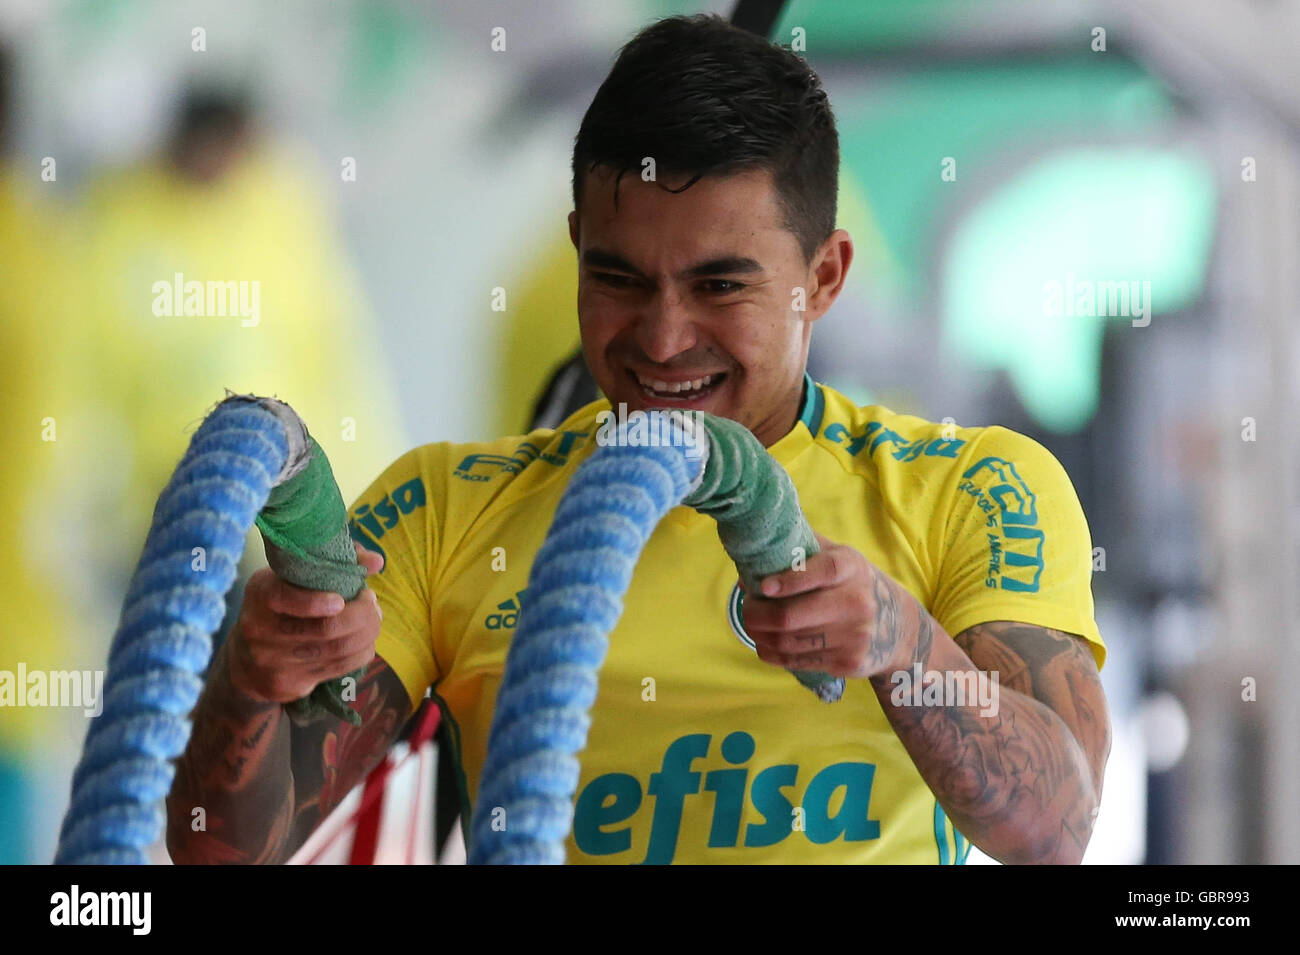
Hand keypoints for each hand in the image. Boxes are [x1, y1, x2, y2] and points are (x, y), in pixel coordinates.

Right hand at [226, 541, 384, 704]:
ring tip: (374, 618)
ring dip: (368, 633)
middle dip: (362, 614)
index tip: (341, 599)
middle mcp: (261, 629)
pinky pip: (339, 668)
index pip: (284, 597)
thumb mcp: (292, 578)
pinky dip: (362, 652)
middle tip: (371, 602)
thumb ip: (334, 563)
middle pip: (325, 628)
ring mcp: (273, 661)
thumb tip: (376, 561)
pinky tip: (365, 641)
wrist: (246, 661)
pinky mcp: (288, 684)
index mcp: (261, 594)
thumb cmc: (280, 607)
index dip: (316, 601)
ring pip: (338, 650)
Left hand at [739, 533, 910, 679]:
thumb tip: (756, 546)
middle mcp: (856, 602)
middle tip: (747, 608)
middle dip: (756, 614)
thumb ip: (804, 547)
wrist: (897, 627)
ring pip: (787, 642)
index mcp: (852, 568)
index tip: (763, 586)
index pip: (822, 571)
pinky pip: (796, 661)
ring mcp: (854, 636)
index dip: (789, 579)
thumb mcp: (839, 557)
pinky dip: (771, 653)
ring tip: (752, 623)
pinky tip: (765, 643)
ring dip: (759, 634)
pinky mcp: (847, 663)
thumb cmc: (852, 584)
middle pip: (791, 616)